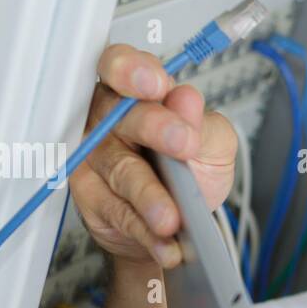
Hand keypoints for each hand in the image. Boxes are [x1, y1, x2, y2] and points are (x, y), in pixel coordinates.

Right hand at [70, 45, 236, 267]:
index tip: (157, 85)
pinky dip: (146, 232)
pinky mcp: (92, 197)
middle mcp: (110, 120)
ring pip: (119, 170)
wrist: (179, 225)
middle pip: (119, 116)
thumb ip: (204, 125)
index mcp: (139, 94)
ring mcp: (96, 159)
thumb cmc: (191, 170)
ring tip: (173, 217)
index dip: (132, 71)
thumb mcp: (214, 144)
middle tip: (184, 146)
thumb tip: (187, 100)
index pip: (120, 66)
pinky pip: (118, 213)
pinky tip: (166, 241)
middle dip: (154, 128)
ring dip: (149, 195)